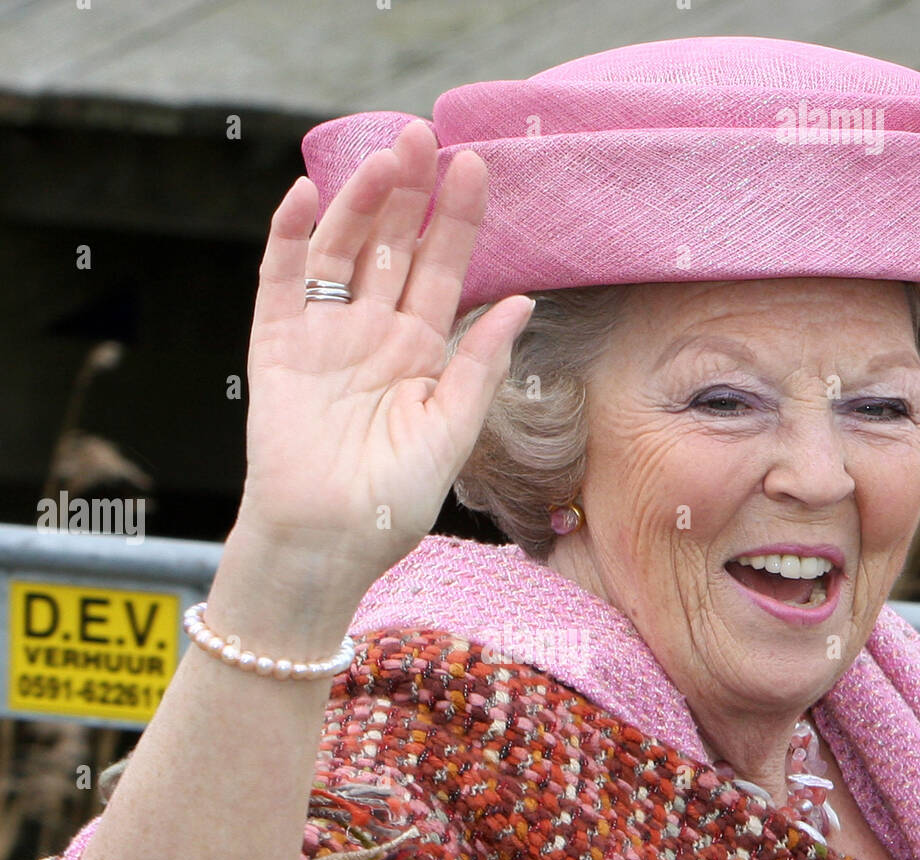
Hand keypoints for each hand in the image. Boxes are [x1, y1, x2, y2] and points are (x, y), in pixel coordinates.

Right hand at [238, 119, 533, 574]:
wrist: (326, 545)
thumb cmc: (391, 504)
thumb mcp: (451, 432)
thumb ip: (480, 365)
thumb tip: (523, 300)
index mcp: (419, 354)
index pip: (441, 270)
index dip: (458, 220)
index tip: (476, 166)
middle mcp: (372, 335)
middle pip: (391, 246)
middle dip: (408, 193)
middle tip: (424, 135)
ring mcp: (323, 337)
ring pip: (341, 251)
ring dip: (358, 201)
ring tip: (384, 157)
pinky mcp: (276, 346)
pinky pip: (280, 281)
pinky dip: (290, 238)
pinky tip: (307, 196)